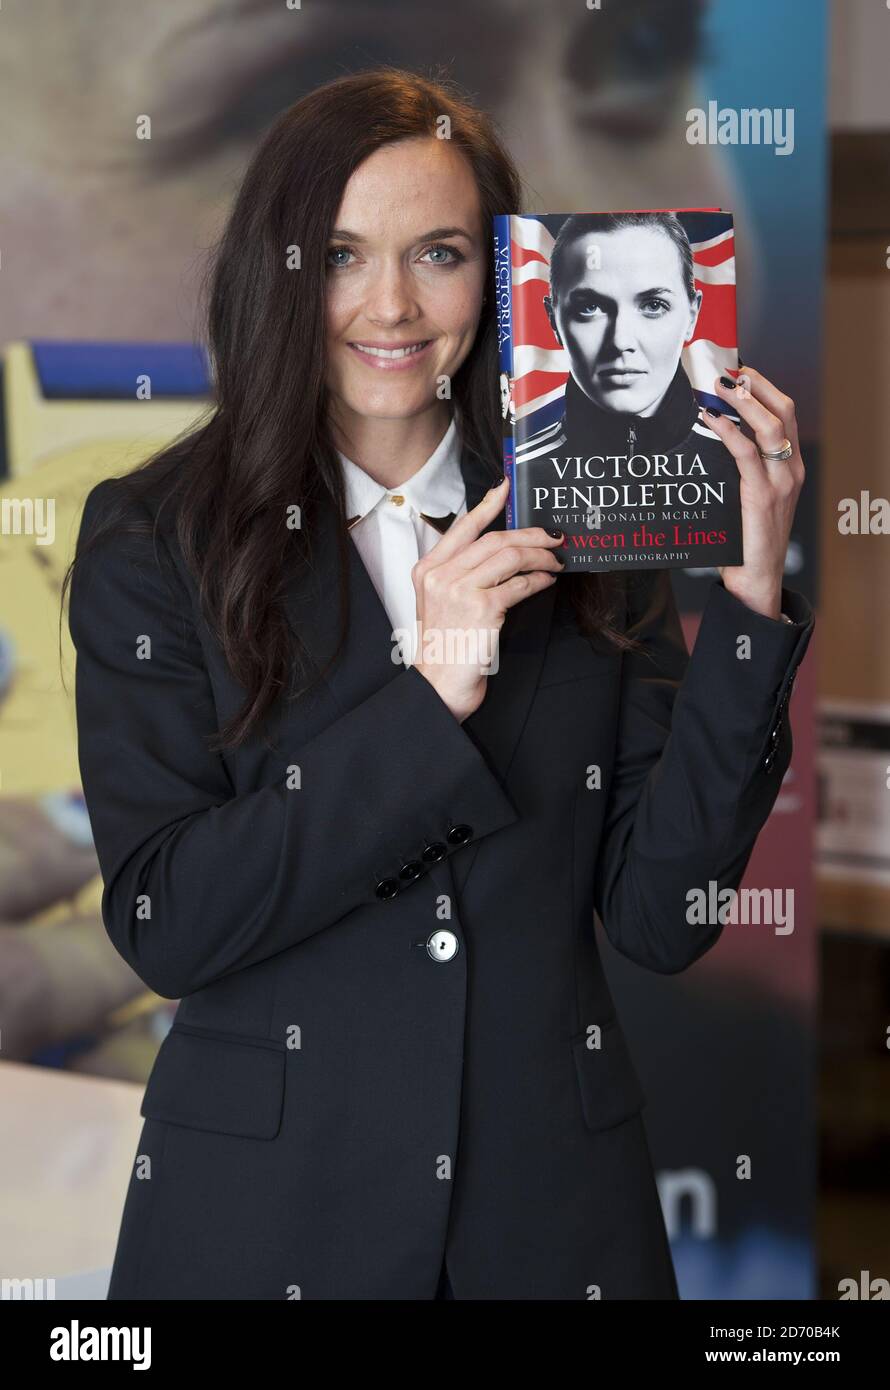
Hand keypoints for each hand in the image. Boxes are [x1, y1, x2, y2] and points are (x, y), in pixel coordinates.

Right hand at [411, 477, 564, 721]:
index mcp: (427, 569)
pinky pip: (519, 584)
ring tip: (555, 560)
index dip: (488, 505)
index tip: (506, 489)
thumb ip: (460, 574)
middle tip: (553, 537)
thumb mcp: (441, 603)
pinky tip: (547, 581)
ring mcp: (460, 591)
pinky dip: (538, 580)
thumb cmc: (445, 646)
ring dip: (539, 556)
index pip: (463, 528)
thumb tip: (500, 551)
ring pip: (509, 557)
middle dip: (530, 534)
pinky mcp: (482, 609)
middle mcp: (441, 575)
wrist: (440, 684)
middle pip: (494, 539)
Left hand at [703, 367, 805, 619]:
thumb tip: (707, 440)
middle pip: (783, 410)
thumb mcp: (747, 498)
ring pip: (770, 425)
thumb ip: (737, 470)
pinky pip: (745, 452)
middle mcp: (791, 469)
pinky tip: (708, 418)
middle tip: (726, 369)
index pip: (785, 414)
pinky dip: (726, 430)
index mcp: (790, 467)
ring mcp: (781, 482)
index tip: (740, 371)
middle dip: (756, 383)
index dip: (764, 387)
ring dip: (742, 399)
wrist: (756, 578)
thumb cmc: (745, 541)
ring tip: (717, 385)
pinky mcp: (763, 495)